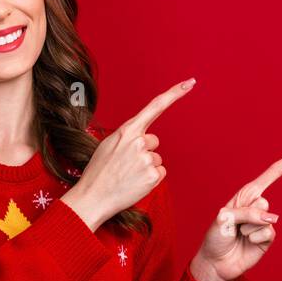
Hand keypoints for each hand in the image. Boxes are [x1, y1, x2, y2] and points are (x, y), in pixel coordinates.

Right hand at [61, 78, 195, 230]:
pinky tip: (135, 183)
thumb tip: (145, 139)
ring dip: (146, 167)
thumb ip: (128, 137)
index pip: (155, 106)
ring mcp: (146, 159)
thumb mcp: (109, 145)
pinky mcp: (153, 176)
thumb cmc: (99, 172)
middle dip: (144, 152)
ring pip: (156, 159)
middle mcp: (139, 142)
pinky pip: (160, 172)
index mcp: (127, 131)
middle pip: (154, 142)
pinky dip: (150, 179)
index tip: (189, 83)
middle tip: (126, 164)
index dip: (174, 93)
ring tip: (127, 175)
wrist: (92, 197)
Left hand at [190, 146, 281, 280]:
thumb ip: (247, 214)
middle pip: (263, 203)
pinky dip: (254, 239)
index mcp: (247, 194)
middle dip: (247, 216)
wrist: (216, 263)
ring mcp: (264, 222)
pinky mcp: (268, 237)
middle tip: (234, 225)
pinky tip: (247, 243)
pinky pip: (267, 233)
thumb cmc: (216, 237)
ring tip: (238, 235)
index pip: (272, 174)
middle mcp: (258, 205)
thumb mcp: (224, 219)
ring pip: (265, 220)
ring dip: (248, 229)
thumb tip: (272, 219)